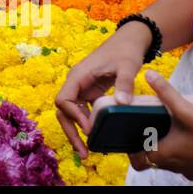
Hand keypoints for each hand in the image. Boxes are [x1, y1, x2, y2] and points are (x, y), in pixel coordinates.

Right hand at [54, 24, 151, 157]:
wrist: (129, 41)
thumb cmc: (126, 50)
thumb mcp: (128, 65)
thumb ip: (125, 83)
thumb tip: (122, 103)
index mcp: (78, 76)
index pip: (63, 100)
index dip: (73, 116)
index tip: (90, 128)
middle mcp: (76, 83)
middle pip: (63, 110)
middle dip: (70, 131)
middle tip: (83, 152)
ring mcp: (82, 88)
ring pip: (71, 113)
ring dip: (76, 131)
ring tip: (87, 151)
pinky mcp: (91, 92)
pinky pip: (84, 111)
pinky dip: (88, 124)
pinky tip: (98, 136)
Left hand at [126, 72, 192, 179]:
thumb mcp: (188, 110)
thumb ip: (166, 93)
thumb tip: (148, 74)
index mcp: (165, 156)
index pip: (136, 159)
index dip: (130, 147)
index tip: (130, 130)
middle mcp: (174, 167)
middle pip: (152, 158)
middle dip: (148, 141)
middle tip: (148, 123)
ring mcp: (189, 171)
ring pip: (169, 159)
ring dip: (166, 144)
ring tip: (169, 124)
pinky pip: (185, 161)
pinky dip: (182, 149)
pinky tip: (190, 133)